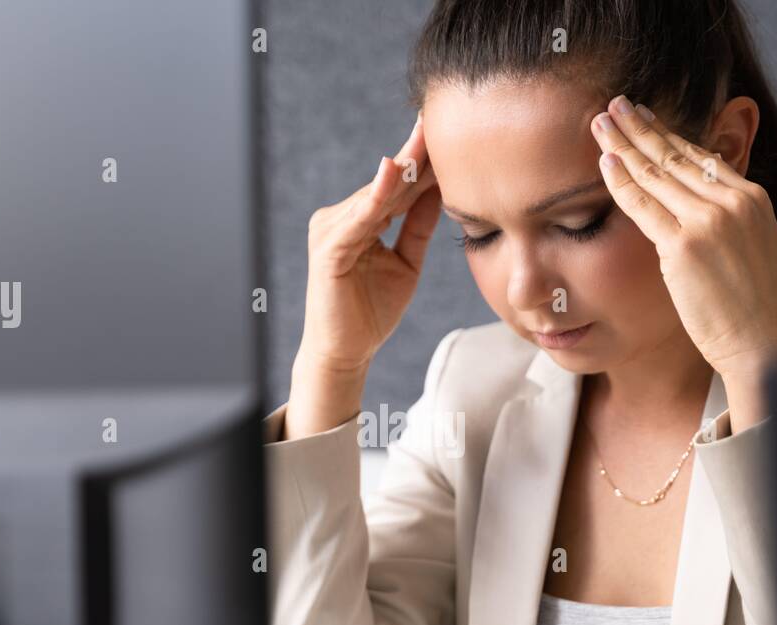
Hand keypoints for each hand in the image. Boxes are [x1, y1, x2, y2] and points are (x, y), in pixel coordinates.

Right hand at [299, 113, 441, 374]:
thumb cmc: (370, 312)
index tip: (447, 131)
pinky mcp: (329, 248)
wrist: (346, 353)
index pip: (395, 184)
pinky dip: (375, 196)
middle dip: (415, 155)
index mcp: (359, 219)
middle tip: (440, 119)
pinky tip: (392, 172)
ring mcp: (331, 230)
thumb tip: (438, 190)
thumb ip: (416, 226)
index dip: (421, 161)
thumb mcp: (406, 262)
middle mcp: (341, 217)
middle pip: (386, 182)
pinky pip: (358, 217)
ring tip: (425, 138)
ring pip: (375, 194)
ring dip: (401, 168)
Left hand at [590, 97, 776, 422]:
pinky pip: (644, 205)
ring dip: (624, 144)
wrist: (761, 341)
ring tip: (601, 122)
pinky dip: (621, 181)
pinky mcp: (684, 245)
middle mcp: (733, 202)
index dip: (670, 135)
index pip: (701, 158)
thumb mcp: (754, 249)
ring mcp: (709, 221)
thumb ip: (731, 223)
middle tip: (615, 105)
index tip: (647, 118)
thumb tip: (709, 214)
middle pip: (676, 157)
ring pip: (656, 174)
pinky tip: (605, 162)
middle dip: (641, 128)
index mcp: (752, 199)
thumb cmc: (754, 308)